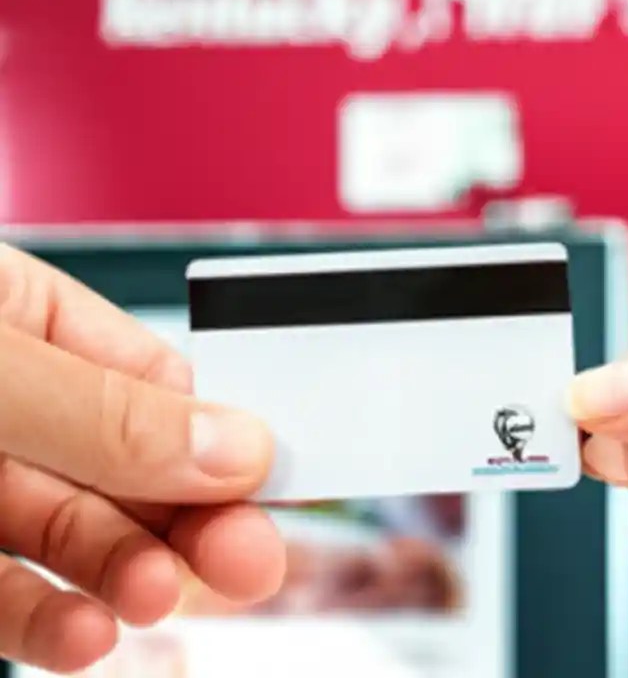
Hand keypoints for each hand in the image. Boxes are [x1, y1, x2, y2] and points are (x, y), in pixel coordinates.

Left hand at [0, 246, 285, 672]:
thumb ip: (100, 410)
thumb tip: (235, 447)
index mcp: (19, 316)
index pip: (156, 379)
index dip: (222, 433)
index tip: (276, 480)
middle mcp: (7, 403)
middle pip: (130, 469)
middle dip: (191, 520)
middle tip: (246, 562)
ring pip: (72, 536)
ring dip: (126, 575)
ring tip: (154, 597)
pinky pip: (2, 593)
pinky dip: (46, 623)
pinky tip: (83, 636)